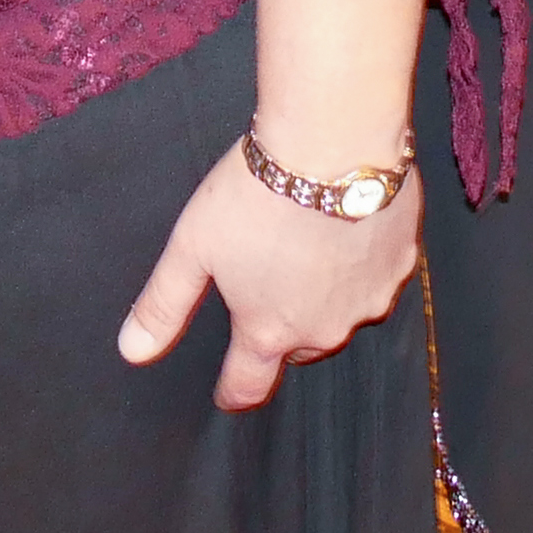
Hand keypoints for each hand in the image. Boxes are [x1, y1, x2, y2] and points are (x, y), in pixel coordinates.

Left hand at [120, 139, 419, 410]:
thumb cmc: (256, 192)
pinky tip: (344, 228)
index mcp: (269, 330)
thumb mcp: (192, 246)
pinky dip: (359, 264)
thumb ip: (164, 304)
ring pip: (340, 314)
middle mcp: (324, 328)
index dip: (233, 391)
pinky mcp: (401, 264)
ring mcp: (369, 299)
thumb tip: (132, 351)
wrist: (333, 140)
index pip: (249, 385)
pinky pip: (376, 278)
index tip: (228, 393)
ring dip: (324, 296)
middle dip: (280, 329)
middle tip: (266, 283)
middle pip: (299, 347)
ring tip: (306, 249)